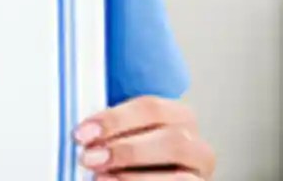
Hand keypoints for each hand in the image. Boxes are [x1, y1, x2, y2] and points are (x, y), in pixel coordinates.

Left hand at [73, 96, 214, 179]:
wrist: (142, 176)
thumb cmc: (131, 160)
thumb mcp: (122, 138)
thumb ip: (109, 134)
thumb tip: (83, 134)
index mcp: (176, 116)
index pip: (150, 108)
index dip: (114, 119)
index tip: (81, 134)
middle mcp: (195, 142)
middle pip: (170, 139)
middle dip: (125, 150)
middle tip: (88, 158)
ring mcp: (200, 171)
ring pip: (179, 173)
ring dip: (134, 175)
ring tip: (99, 177)